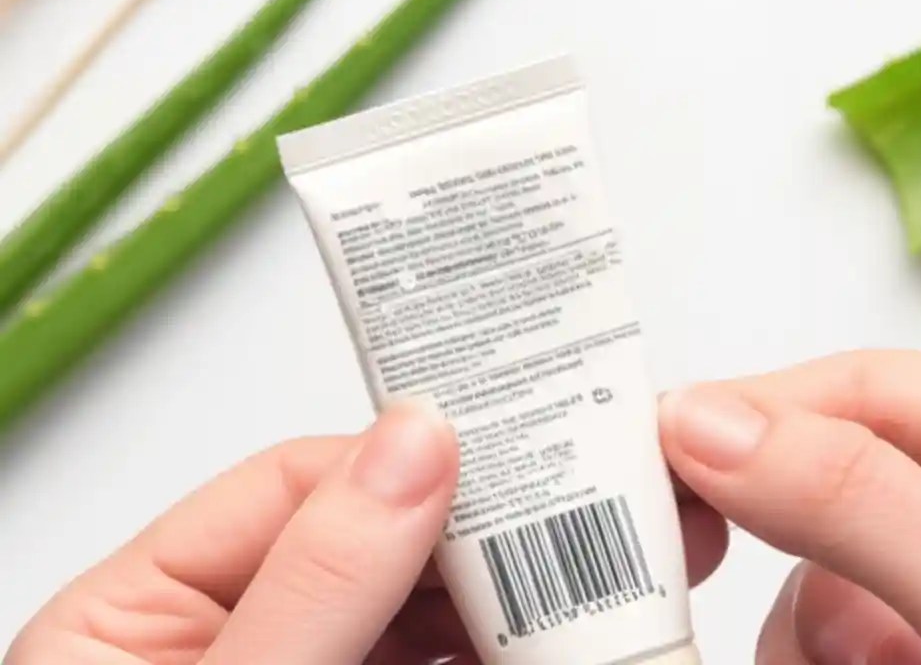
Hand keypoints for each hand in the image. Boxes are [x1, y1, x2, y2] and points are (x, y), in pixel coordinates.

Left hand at [7, 403, 727, 663]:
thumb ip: (319, 579)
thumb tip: (409, 447)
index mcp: (141, 617)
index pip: (295, 486)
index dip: (407, 459)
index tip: (513, 450)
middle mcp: (228, 643)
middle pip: (381, 543)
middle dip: (491, 532)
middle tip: (596, 511)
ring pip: (430, 614)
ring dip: (522, 596)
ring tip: (609, 574)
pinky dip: (519, 653)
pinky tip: (576, 638)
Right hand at [659, 350, 920, 664]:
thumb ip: (861, 504)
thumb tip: (713, 424)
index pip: (876, 390)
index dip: (760, 413)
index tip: (660, 449)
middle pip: (847, 489)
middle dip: (787, 547)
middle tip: (692, 564)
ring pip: (841, 591)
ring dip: (818, 642)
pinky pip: (864, 652)